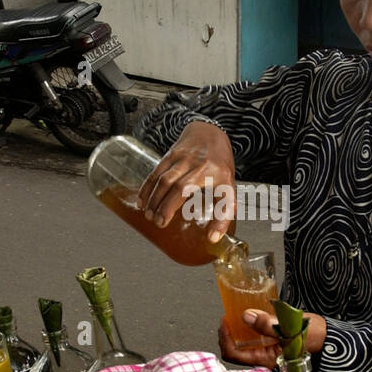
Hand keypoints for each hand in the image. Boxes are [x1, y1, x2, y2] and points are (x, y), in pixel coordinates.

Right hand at [139, 121, 235, 242]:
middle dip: (165, 207)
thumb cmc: (219, 164)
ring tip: (148, 215)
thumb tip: (213, 239)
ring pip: (164, 179)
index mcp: (216, 174)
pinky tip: (141, 201)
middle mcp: (198, 165)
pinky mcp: (171, 155)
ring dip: (153, 199)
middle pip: (177, 187)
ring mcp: (183, 158)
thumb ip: (224, 211)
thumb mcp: (229, 186)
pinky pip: (156, 172)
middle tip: (158, 223)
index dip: (197, 213)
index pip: (207, 194)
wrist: (209, 132)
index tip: (198, 233)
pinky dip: (147, 187)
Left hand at [218, 309, 326, 368]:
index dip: (225, 338)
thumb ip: (267, 324)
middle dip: (228, 334)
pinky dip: (247, 330)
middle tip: (228, 317)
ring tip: (237, 316)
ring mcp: (267, 353)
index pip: (234, 354)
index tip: (225, 321)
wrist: (330, 340)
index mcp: (265, 359)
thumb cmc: (314, 337)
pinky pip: (253, 340)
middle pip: (234, 351)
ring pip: (243, 345)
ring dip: (237, 331)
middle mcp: (263, 358)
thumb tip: (245, 316)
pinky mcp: (272, 346)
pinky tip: (251, 318)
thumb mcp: (290, 328)